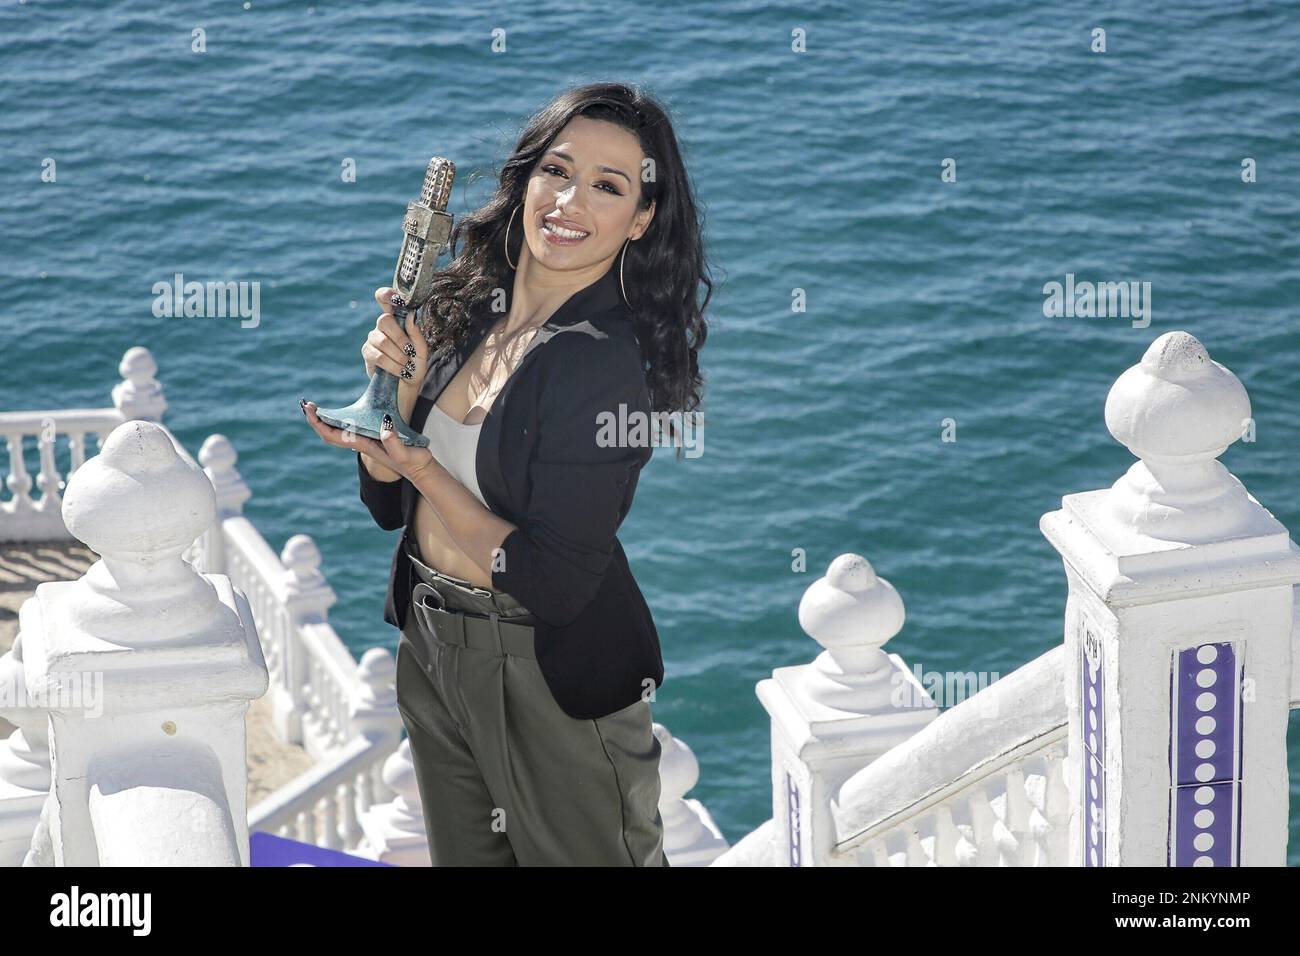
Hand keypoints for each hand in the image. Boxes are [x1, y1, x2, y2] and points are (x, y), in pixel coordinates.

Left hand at [300, 399, 443, 485]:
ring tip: (315, 407)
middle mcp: (360, 443)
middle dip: (315, 420)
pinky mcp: (372, 438)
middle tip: (306, 404)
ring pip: (336, 432)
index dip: (318, 423)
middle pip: (328, 434)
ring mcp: (365, 441)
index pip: (332, 435)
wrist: (421, 470)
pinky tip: (337, 415)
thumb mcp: (405, 453)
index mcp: (363, 444)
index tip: (309, 409)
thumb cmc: (413, 461)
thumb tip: (385, 429)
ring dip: (323, 420)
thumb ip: (395, 444)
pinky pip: (347, 429)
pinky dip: (336, 420)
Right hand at [364, 287, 431, 419]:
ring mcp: (373, 340)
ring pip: (381, 340)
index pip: (386, 300)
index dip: (387, 294)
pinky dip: (391, 364)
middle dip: (399, 337)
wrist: (406, 390)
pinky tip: (399, 371)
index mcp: (398, 321)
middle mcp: (383, 328)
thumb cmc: (415, 368)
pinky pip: (377, 355)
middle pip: (383, 320)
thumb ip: (417, 334)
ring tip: (406, 366)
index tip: (395, 298)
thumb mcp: (422, 352)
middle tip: (409, 352)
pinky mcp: (367, 354)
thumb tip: (410, 315)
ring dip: (398, 355)